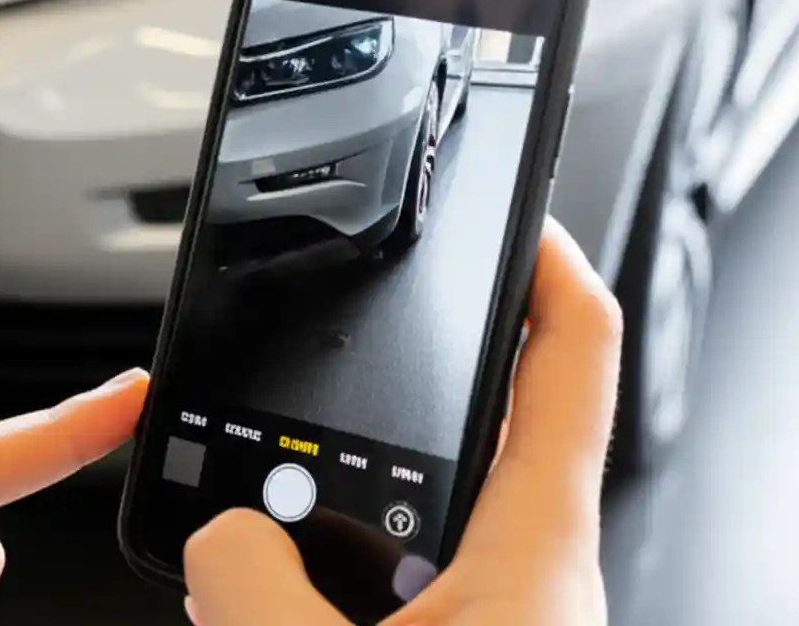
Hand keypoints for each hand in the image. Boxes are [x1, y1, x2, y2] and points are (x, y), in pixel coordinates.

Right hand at [183, 218, 621, 624]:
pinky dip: (345, 553)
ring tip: (275, 488)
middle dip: (414, 369)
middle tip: (349, 337)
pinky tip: (282, 586)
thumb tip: (223, 533)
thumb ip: (256, 584)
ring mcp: (503, 606)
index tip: (513, 212)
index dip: (548, 259)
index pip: (575, 350)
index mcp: (536, 543)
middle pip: (489, 413)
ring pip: (438, 500)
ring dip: (360, 478)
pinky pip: (410, 567)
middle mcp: (533, 565)